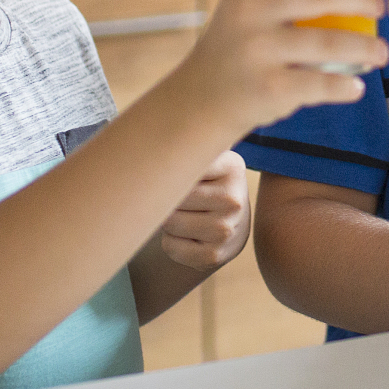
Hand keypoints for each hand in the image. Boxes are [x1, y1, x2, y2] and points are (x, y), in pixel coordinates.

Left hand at [158, 151, 249, 271]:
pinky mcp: (215, 255)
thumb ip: (188, 143)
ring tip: (185, 215)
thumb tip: (154, 132)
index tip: (168, 167)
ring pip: (169, 222)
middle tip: (180, 197)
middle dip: (167, 197)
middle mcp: (234, 198)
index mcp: (232, 167)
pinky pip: (171, 247)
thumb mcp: (209, 159)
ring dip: (167, 220)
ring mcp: (226, 229)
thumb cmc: (208, 186)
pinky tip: (187, 236)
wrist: (233, 226)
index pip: (184, 164)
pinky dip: (171, 242)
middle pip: (173, 195)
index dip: (169, 168)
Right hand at [177, 0, 388, 133]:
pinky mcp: (268, 88)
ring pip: (330, 43)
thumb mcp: (245, 4)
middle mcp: (250, 10)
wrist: (201, 96)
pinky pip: (321, 84)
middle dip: (362, 0)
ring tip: (382, 51)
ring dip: (366, 47)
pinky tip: (356, 87)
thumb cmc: (238, 44)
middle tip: (379, 7)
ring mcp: (258, 50)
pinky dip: (345, 87)